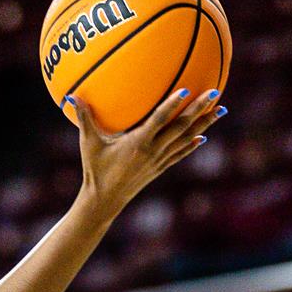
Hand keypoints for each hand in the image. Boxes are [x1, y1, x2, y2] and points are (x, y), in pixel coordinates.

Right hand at [71, 86, 220, 213]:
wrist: (104, 200)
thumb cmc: (94, 169)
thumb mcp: (88, 143)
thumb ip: (84, 118)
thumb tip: (71, 95)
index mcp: (138, 142)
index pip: (158, 120)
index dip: (172, 106)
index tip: (186, 91)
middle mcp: (153, 151)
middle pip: (181, 127)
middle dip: (199, 110)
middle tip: (215, 93)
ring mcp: (159, 160)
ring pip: (186, 139)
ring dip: (204, 124)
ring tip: (220, 110)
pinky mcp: (160, 168)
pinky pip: (180, 153)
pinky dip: (192, 144)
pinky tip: (203, 136)